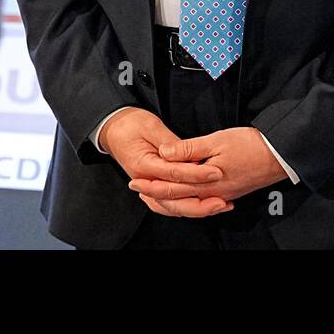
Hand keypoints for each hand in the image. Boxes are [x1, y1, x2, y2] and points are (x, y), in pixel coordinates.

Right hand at [99, 108, 232, 217]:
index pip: (174, 174)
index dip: (196, 174)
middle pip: (174, 200)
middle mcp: (144, 180)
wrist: (112, 128)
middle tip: (221, 201)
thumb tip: (188, 154)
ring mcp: (148, 186)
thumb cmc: (129, 124)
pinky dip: (186, 207)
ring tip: (218, 206)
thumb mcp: (151, 126)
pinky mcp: (153, 186)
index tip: (215, 172)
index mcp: (143, 165)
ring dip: (196, 209)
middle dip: (200, 203)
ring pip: (172, 207)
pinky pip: (169, 204)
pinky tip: (202, 206)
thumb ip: (170, 143)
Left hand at [127, 127, 287, 212]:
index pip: (171, 187)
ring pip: (189, 204)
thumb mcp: (216, 141)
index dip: (151, 184)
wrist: (278, 155)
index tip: (136, 180)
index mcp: (205, 183)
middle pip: (177, 200)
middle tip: (139, 189)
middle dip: (156, 195)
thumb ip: (188, 149)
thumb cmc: (251, 146)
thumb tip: (165, 152)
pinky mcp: (228, 192)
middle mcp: (211, 194)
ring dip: (170, 199)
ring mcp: (220, 195)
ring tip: (156, 193)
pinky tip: (184, 195)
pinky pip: (201, 202)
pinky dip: (187, 200)